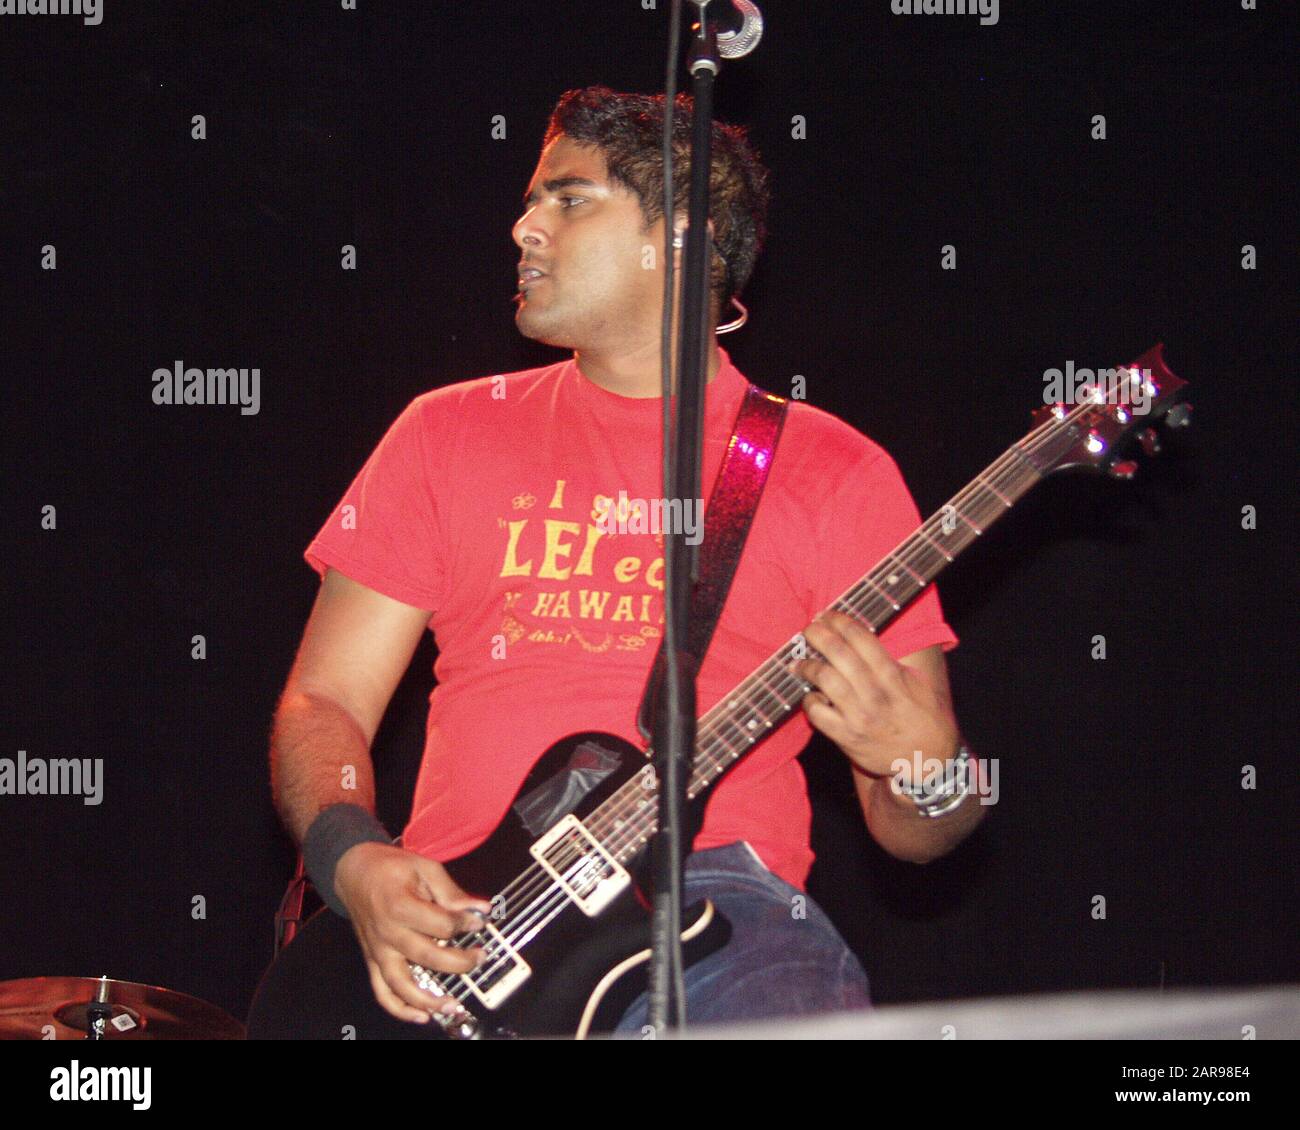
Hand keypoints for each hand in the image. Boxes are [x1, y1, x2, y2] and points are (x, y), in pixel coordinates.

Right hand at [333, 841, 492, 1024]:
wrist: (353, 872)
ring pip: (402, 985)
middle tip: (479, 958)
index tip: (479, 921)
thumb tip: (480, 909)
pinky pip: (383, 993)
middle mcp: (388, 933)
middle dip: (459, 962)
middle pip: (427, 957)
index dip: (466, 923)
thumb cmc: (390, 869)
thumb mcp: (424, 868)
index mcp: (400, 906)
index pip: (441, 925)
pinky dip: (400, 1009)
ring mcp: (379, 951)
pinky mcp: (373, 961)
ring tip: (453, 1005)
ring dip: (428, 1000)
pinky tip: (422, 1016)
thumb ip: (452, 892)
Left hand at [790, 611, 958, 779]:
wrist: (926, 760)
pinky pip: (817, 713)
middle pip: (839, 654)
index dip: (841, 622)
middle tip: (809, 628)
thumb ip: (897, 660)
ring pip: (825, 680)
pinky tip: (811, 694)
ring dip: (808, 665)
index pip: (862, 639)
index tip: (828, 614)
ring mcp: (859, 717)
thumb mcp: (920, 683)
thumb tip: (871, 635)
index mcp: (893, 677)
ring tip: (800, 661)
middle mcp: (875, 694)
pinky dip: (809, 700)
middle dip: (819, 635)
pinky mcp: (846, 737)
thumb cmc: (924, 717)